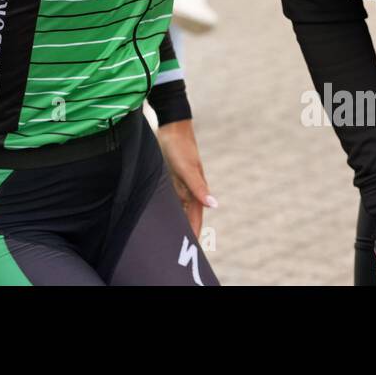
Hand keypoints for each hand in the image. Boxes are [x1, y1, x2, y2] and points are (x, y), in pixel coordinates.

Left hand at [155, 119, 215, 238]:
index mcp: (196, 190)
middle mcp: (189, 189)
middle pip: (187, 216)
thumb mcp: (187, 168)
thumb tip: (214, 205)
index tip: (192, 249)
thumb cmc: (180, 147)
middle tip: (176, 248)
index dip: (193, 233)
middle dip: (184, 230)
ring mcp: (180, 184)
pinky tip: (160, 215)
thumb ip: (199, 187)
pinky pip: (170, 199)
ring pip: (178, 208)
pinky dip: (168, 208)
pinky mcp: (170, 178)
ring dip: (176, 220)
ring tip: (168, 236)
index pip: (194, 218)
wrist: (171, 126)